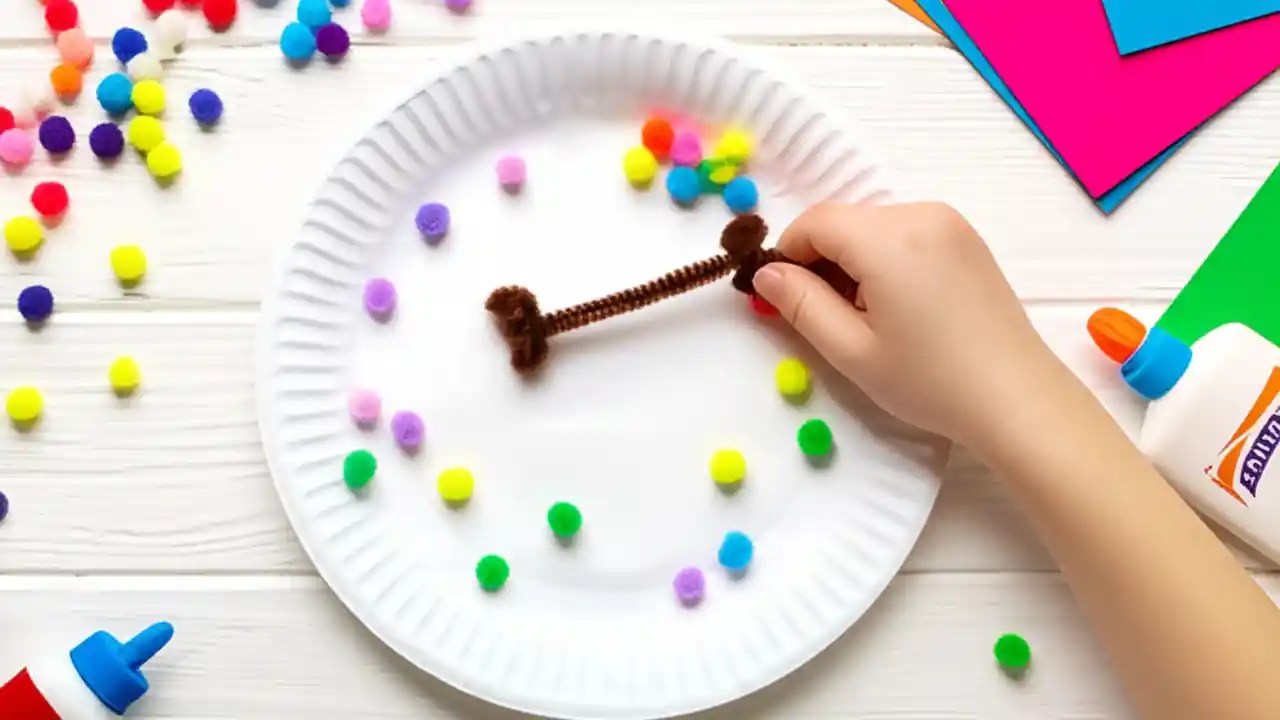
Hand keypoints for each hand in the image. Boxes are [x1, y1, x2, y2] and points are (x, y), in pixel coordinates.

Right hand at [752, 202, 1063, 450]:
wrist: (1016, 398)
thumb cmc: (929, 381)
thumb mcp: (851, 350)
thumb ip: (800, 304)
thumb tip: (766, 273)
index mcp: (888, 238)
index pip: (814, 222)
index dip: (788, 255)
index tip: (781, 298)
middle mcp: (920, 214)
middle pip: (844, 221)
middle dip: (821, 259)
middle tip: (822, 316)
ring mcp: (949, 223)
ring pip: (873, 227)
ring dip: (854, 260)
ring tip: (864, 317)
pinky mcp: (967, 239)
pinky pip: (905, 233)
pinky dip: (885, 259)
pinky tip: (897, 307)